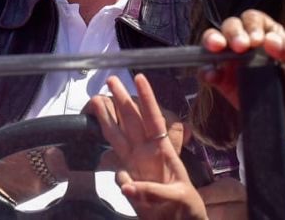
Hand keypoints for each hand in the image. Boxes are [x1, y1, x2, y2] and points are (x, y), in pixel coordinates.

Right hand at [88, 75, 206, 219]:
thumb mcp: (179, 198)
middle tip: (111, 79)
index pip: (154, 119)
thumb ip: (154, 191)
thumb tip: (126, 186)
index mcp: (164, 151)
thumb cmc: (187, 209)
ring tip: (97, 100)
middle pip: (132, 121)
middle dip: (122, 100)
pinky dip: (119, 174)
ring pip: (118, 136)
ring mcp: (136, 165)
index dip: (147, 99)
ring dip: (108, 118)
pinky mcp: (129, 180)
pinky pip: (118, 171)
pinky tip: (127, 184)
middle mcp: (148, 153)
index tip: (139, 78)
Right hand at [201, 10, 284, 141]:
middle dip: (232, 32)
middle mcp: (246, 43)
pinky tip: (212, 75)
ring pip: (214, 41)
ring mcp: (232, 61)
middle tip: (240, 46)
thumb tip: (270, 40)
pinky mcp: (223, 81)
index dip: (251, 25)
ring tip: (216, 48)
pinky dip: (206, 70)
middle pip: (231, 25)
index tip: (257, 40)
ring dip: (212, 41)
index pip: (253, 19)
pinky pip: (207, 70)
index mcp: (266, 33)